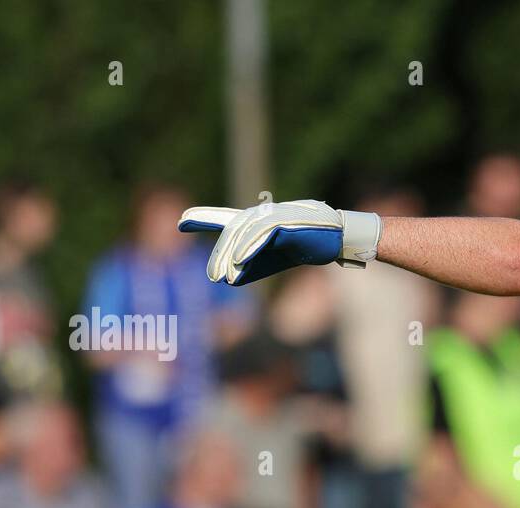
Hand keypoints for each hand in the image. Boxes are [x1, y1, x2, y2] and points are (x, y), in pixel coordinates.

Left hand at [178, 200, 381, 284]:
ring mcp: (274, 216)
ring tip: (223, 277)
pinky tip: (240, 263)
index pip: (226, 218)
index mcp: (258, 222)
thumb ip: (253, 266)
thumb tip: (230, 279)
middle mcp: (262, 215)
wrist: (339, 237)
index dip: (203, 217)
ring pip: (245, 233)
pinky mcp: (286, 222)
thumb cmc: (308, 246)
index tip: (181, 221)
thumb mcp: (275, 259)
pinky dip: (249, 248)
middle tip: (212, 275)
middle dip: (221, 252)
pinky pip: (262, 235)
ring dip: (232, 256)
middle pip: (233, 230)